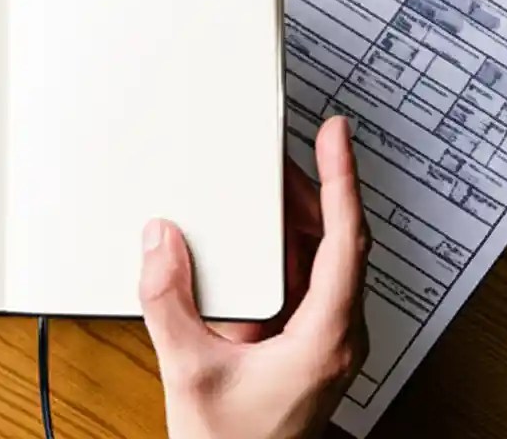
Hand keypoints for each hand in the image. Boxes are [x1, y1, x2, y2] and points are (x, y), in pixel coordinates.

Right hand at [140, 116, 370, 438]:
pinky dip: (280, 245)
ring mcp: (321, 337)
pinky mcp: (301, 341)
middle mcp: (334, 333)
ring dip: (296, 215)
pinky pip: (302, 278)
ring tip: (268, 180)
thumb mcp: (190, 371)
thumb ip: (169, 304)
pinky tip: (250, 234)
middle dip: (310, 187)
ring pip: (322, 257)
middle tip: (283, 148)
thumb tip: (161, 243)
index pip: (345, 240)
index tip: (335, 136)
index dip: (342, 179)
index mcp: (325, 337)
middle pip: (337, 239)